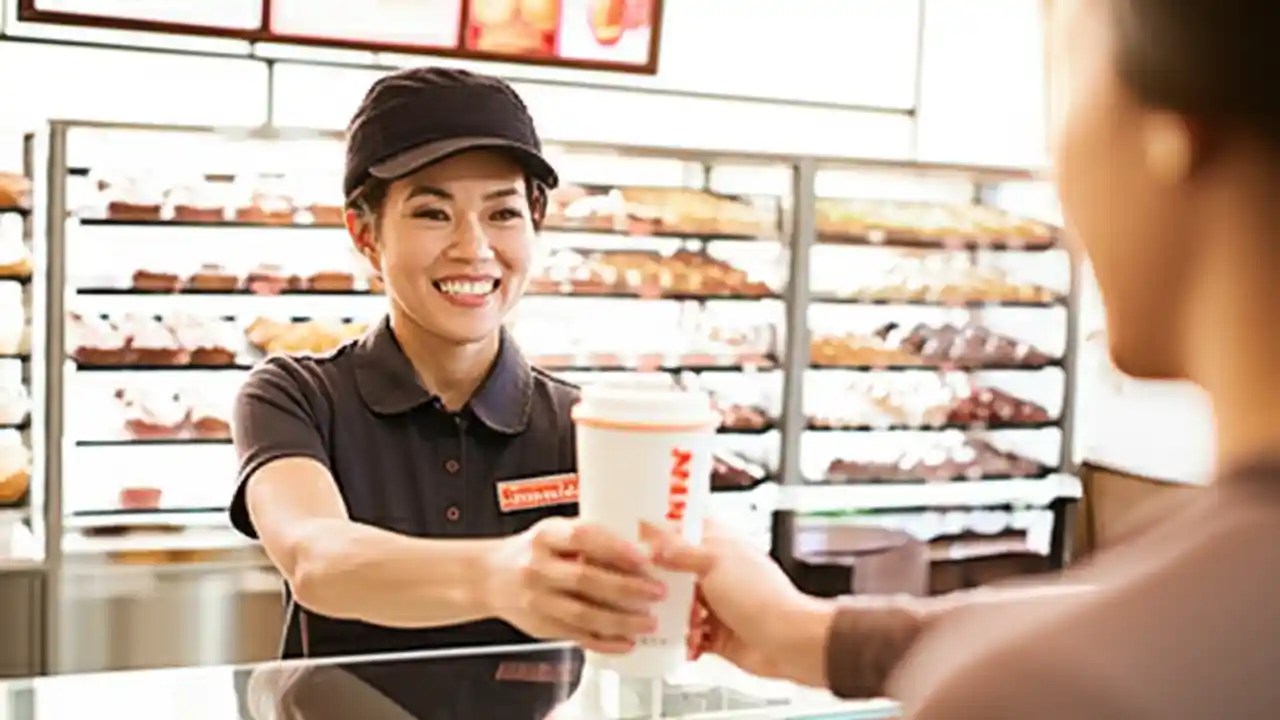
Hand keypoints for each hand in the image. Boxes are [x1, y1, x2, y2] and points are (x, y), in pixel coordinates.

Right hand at [485, 516, 666, 653]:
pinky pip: (576, 636)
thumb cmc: (533, 551)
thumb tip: (645, 550)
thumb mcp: (555, 532)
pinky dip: (604, 642)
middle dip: (627, 588)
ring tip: (649, 621)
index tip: (644, 559)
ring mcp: (536, 599)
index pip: (582, 538)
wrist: (489, 576)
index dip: (615, 549)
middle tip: (656, 592)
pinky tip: (627, 642)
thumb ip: (592, 538)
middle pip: (586, 579)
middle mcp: (537, 567)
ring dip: (621, 620)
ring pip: (583, 613)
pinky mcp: (539, 625)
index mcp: (545, 535)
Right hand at [651, 520, 834, 686]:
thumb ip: (678, 550)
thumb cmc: (762, 596)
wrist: (787, 642)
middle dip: (655, 580)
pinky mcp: (714, 633)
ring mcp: (715, 603)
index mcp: (719, 544)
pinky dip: (680, 639)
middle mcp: (715, 572)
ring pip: (676, 605)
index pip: (682, 530)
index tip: (633, 540)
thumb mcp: (713, 562)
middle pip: (673, 571)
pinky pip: (686, 635)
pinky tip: (675, 640)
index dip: (658, 534)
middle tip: (637, 584)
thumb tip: (649, 537)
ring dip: (666, 613)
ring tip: (655, 616)